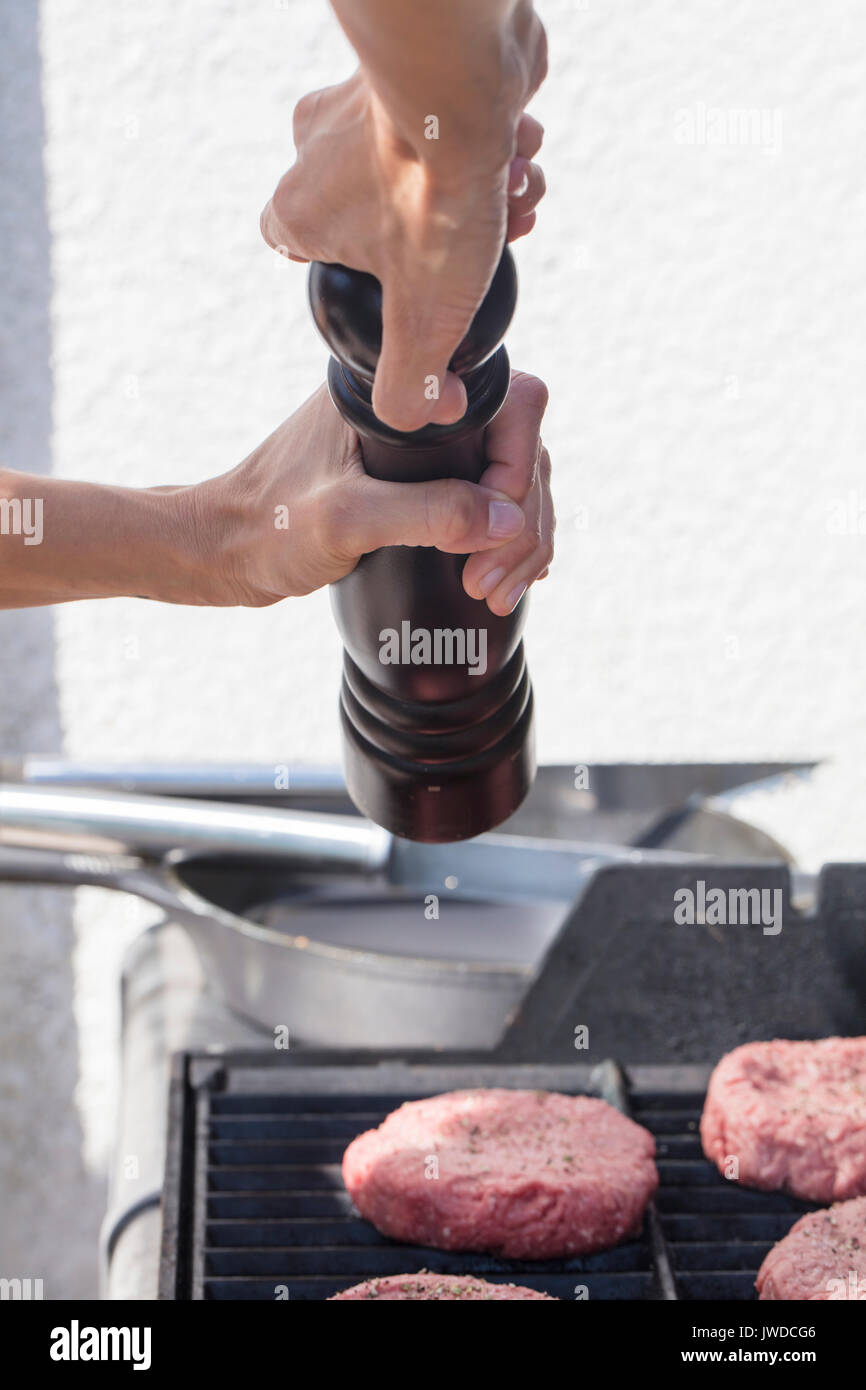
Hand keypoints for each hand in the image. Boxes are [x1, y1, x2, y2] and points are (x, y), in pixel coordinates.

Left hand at [192, 370, 552, 613]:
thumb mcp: (346, 521)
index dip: (519, 467)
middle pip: (520, 447)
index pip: (509, 404)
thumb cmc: (266, 527)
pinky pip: (488, 503)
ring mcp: (423, 452)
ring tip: (495, 593)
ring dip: (520, 538)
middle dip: (523, 520)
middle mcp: (418, 414)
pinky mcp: (419, 486)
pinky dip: (506, 540)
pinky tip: (506, 575)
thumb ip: (427, 513)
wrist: (224, 553)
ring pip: (511, 480)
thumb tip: (507, 520)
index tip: (496, 527)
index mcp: (398, 395)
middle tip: (493, 583)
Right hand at [260, 59, 545, 432]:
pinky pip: (451, 124)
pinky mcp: (413, 71)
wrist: (469, 70)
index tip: (393, 282)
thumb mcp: (424, 319)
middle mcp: (316, 148)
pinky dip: (491, 147)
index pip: (295, 253)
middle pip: (380, 216)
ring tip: (505, 196)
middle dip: (443, 237)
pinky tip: (516, 156)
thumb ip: (412, 382)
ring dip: (479, 192)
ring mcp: (360, 102)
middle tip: (477, 243)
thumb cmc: (433, 187)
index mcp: (300, 211)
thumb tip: (424, 417)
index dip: (345, 277)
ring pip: (424, 166)